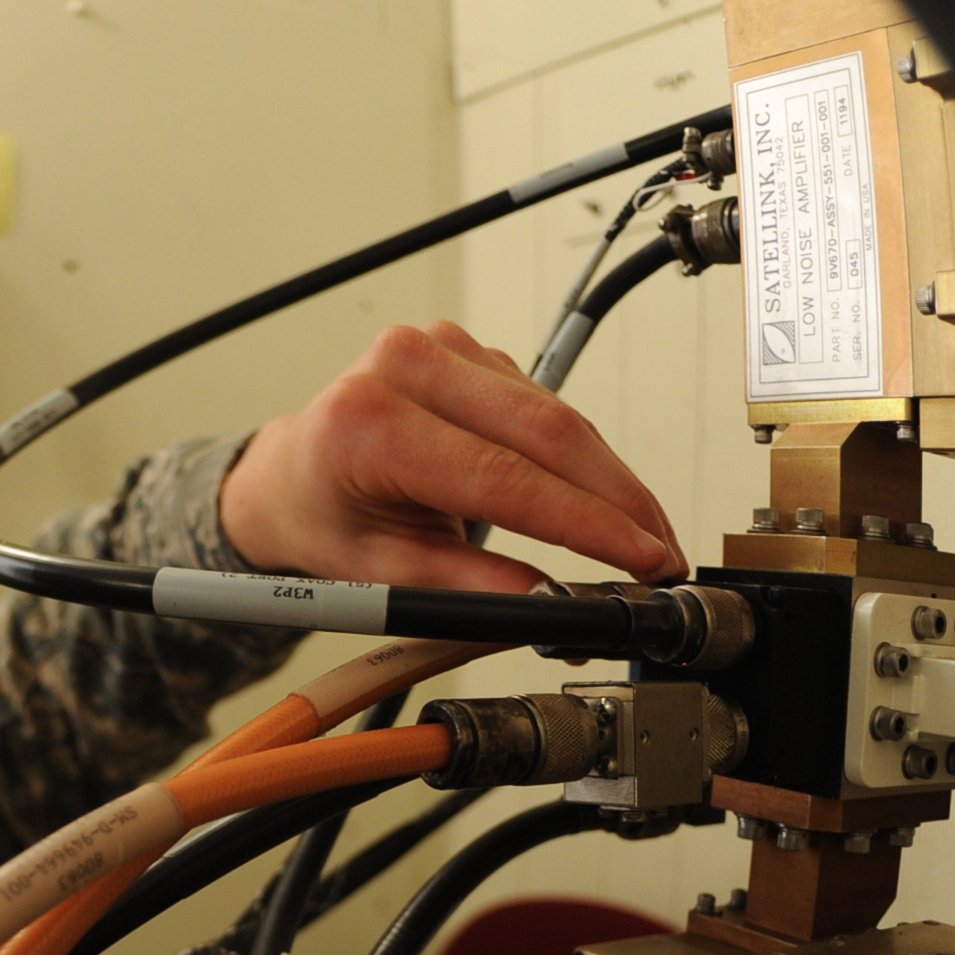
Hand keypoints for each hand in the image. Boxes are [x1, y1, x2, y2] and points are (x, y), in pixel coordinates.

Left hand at [218, 321, 680, 593]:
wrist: (290, 472)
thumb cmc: (321, 517)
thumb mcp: (383, 573)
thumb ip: (471, 589)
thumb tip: (555, 607)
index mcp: (373, 422)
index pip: (505, 477)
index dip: (587, 525)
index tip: (642, 561)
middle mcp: (407, 365)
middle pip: (549, 432)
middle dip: (620, 501)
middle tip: (664, 555)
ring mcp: (440, 347)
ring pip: (558, 416)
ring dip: (610, 481)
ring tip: (643, 538)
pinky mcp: (468, 349)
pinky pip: (544, 405)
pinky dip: (580, 457)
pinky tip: (603, 498)